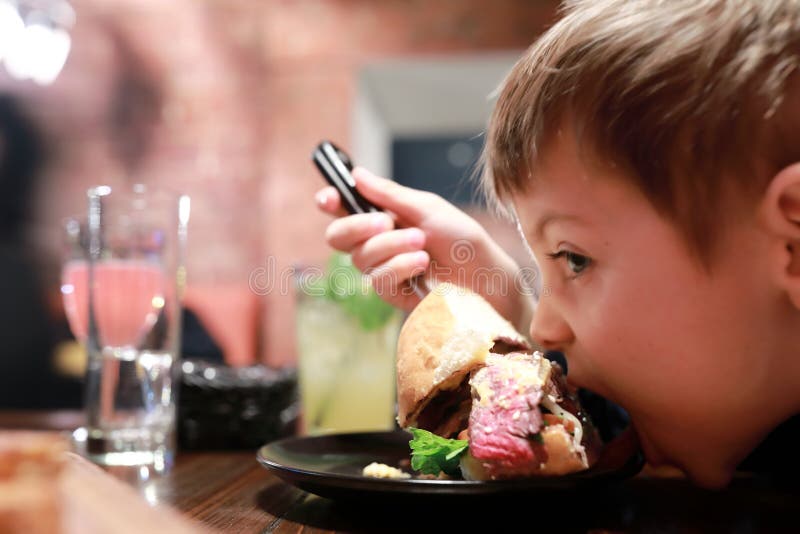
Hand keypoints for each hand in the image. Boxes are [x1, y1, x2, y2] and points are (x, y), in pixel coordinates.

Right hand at [316, 167, 532, 330]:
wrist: (485, 275)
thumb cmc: (460, 238)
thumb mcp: (427, 208)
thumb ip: (390, 194)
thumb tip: (356, 174)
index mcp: (383, 216)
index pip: (345, 208)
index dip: (330, 202)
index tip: (329, 197)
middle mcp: (377, 242)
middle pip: (338, 236)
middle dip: (357, 226)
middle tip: (385, 222)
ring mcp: (383, 268)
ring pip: (360, 258)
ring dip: (391, 246)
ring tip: (422, 243)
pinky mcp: (392, 294)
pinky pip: (378, 280)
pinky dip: (400, 267)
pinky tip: (422, 263)